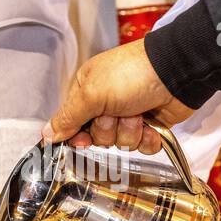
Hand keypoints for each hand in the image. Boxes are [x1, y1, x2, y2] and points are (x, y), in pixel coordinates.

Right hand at [42, 38, 193, 153]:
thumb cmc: (130, 75)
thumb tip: (46, 135)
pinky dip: (148, 138)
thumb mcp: (91, 93)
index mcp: (87, 91)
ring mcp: (129, 115)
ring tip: (139, 112)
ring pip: (121, 144)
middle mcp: (106, 104)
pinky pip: (142, 147)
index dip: (78, 135)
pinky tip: (152, 124)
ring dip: (130, 131)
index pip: (72, 124)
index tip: (83, 138)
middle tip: (117, 112)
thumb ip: (68, 117)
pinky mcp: (150, 125)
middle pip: (97, 137)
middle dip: (109, 129)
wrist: (175, 72)